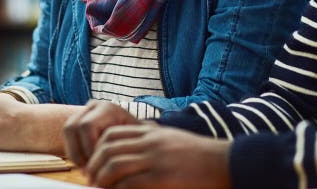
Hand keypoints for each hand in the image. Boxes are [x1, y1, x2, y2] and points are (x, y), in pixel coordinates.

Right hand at [63, 100, 142, 165]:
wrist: (132, 134)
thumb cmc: (134, 141)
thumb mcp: (132, 142)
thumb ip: (121, 146)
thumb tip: (108, 162)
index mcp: (108, 109)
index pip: (87, 126)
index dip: (88, 147)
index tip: (98, 165)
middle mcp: (95, 106)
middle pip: (74, 126)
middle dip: (80, 152)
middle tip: (89, 170)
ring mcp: (85, 111)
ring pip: (68, 129)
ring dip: (74, 153)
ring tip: (85, 169)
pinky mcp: (78, 120)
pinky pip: (67, 134)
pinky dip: (73, 152)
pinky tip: (83, 165)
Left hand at [87, 125, 230, 188]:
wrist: (225, 162)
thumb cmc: (199, 155)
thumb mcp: (171, 140)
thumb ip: (151, 142)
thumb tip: (130, 154)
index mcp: (152, 132)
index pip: (112, 133)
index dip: (98, 149)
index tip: (95, 164)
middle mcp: (150, 143)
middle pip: (108, 148)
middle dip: (95, 165)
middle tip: (92, 180)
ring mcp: (156, 159)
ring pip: (114, 165)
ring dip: (103, 179)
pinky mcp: (161, 178)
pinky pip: (129, 184)